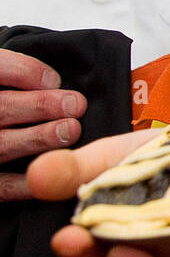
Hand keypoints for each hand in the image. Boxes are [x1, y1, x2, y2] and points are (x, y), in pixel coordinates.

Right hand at [0, 49, 87, 200]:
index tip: (54, 80)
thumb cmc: (0, 108)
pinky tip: (53, 169)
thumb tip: (51, 83)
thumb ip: (11, 76)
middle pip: (2, 108)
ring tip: (71, 130)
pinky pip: (2, 185)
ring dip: (39, 137)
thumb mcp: (0, 84)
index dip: (24, 72)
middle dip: (41, 105)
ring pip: (2, 144)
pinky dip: (26, 182)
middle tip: (75, 104)